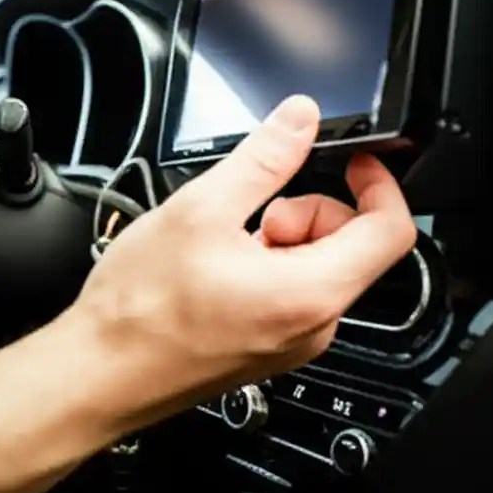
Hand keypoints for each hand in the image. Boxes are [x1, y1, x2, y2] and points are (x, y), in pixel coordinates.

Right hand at [69, 95, 416, 425]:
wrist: (100, 372)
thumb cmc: (141, 308)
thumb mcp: (202, 209)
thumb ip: (263, 158)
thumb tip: (300, 120)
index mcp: (310, 292)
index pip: (392, 230)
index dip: (378, 183)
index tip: (352, 160)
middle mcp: (313, 326)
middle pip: (353, 245)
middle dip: (310, 210)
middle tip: (256, 209)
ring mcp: (292, 342)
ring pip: (319, 266)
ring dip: (284, 237)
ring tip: (225, 240)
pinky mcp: (268, 348)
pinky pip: (293, 291)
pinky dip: (267, 264)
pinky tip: (217, 263)